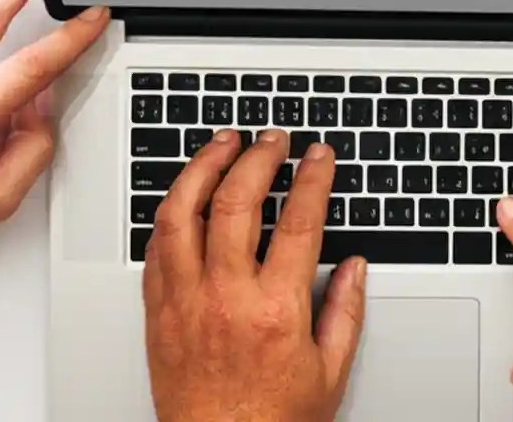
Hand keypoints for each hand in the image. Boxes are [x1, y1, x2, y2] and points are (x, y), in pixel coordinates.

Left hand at [143, 130, 366, 421]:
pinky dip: (172, 212)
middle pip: (239, 202)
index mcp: (275, 310)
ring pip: (184, 214)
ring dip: (203, 168)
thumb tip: (355, 267)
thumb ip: (346, 312)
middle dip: (258, 158)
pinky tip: (186, 195)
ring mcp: (185, 301)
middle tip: (273, 139)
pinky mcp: (158, 312)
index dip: (312, 179)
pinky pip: (156, 247)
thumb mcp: (330, 372)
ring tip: (222, 144)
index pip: (299, 222)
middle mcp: (226, 297)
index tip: (318, 157)